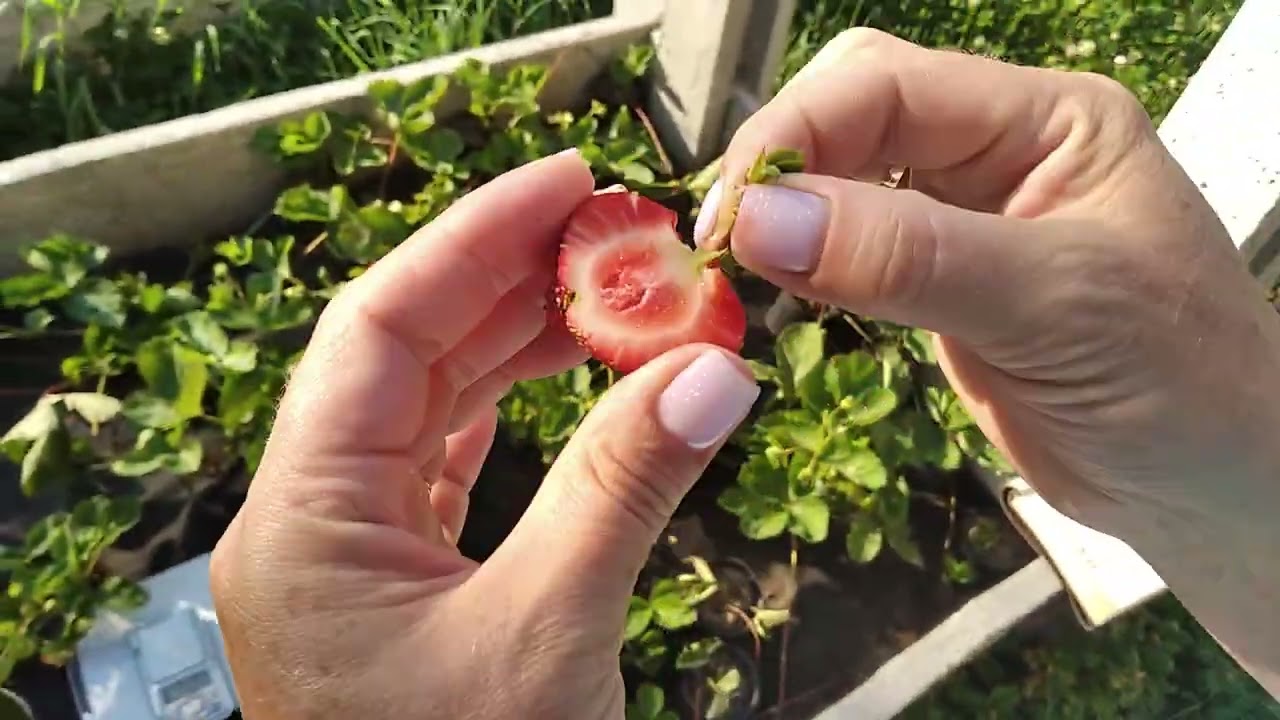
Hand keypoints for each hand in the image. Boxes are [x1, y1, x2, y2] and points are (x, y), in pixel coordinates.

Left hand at [209, 152, 759, 718]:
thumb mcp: (548, 638)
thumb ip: (622, 491)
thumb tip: (712, 371)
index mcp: (304, 522)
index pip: (379, 328)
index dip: (473, 238)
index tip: (567, 184)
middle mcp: (311, 523)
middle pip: (406, 355)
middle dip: (510, 282)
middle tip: (614, 230)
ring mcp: (352, 554)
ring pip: (433, 408)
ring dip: (519, 345)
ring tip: (612, 293)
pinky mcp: (399, 584)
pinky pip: (450, 465)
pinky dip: (515, 416)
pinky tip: (569, 379)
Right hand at [702, 29, 1279, 691]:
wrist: (1214, 485)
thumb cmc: (1178, 381)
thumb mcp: (1050, 302)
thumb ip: (906, 255)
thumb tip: (758, 220)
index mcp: (1047, 120)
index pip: (887, 82)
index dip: (796, 134)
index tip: (733, 213)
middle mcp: (1002, 152)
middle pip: (853, 114)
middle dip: (783, 164)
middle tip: (724, 240)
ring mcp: (968, 218)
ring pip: (844, 181)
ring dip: (785, 216)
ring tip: (735, 268)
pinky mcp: (941, 282)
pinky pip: (853, 248)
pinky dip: (806, 263)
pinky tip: (779, 289)